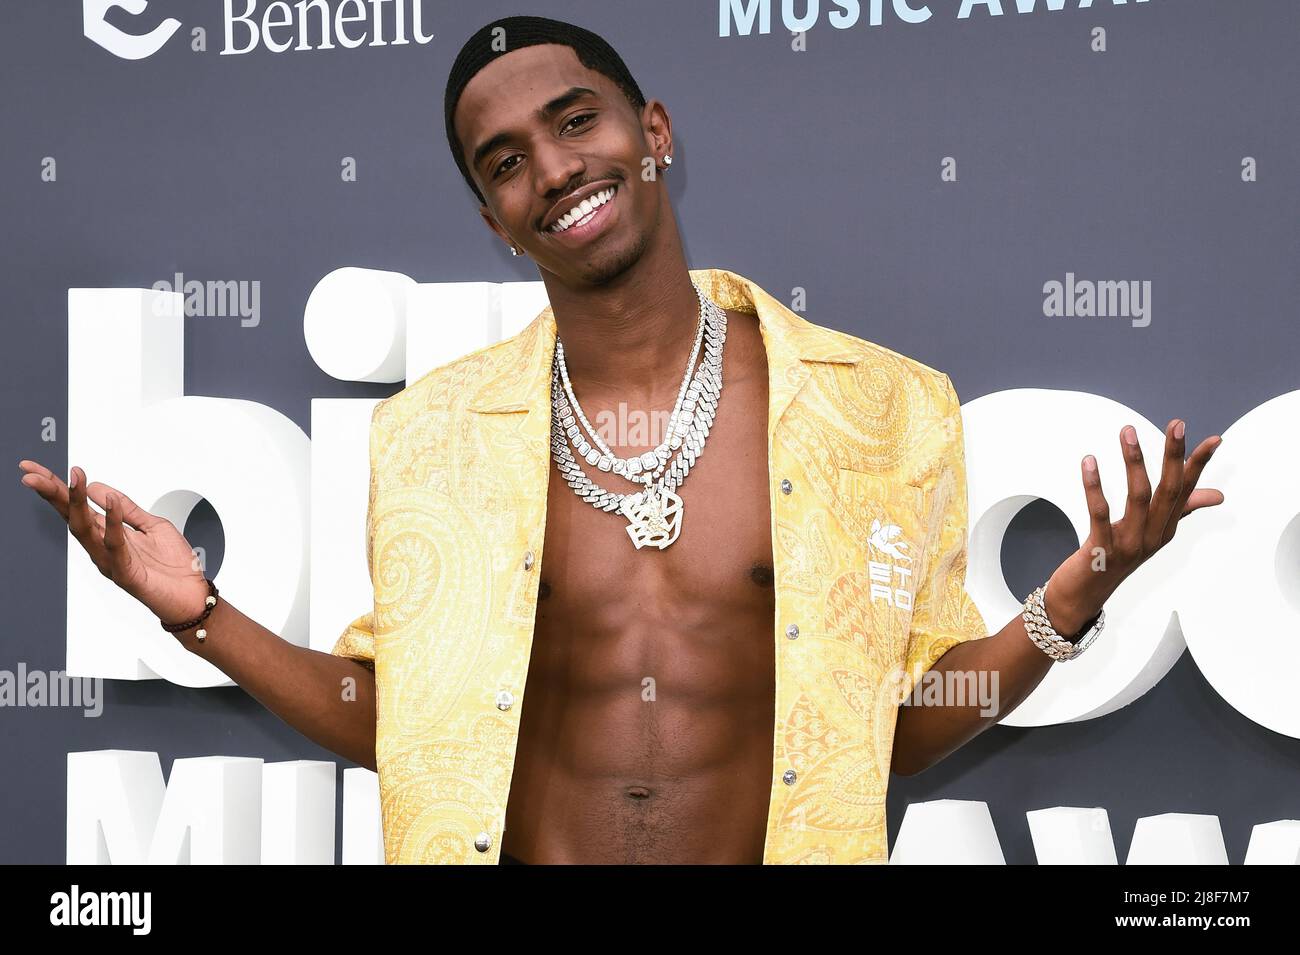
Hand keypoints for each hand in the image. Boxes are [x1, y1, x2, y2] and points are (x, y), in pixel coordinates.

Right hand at [18, 461, 211, 625]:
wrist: (192, 596)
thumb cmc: (173, 566)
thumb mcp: (151, 525)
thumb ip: (126, 509)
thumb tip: (96, 487)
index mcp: (107, 535)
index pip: (75, 507)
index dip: (56, 487)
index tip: (34, 467)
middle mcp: (103, 548)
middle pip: (71, 517)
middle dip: (52, 494)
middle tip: (32, 473)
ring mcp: (111, 561)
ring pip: (86, 530)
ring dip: (77, 503)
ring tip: (73, 478)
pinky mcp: (126, 574)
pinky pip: (116, 546)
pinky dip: (114, 522)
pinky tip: (111, 502)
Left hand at [1043, 420, 1223, 634]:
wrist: (1081, 598)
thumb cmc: (1112, 559)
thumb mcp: (1148, 534)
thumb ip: (1179, 511)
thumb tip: (1217, 494)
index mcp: (1164, 529)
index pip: (1186, 492)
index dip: (1198, 465)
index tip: (1213, 439)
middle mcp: (1152, 537)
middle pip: (1169, 491)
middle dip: (1174, 456)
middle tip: (1177, 424)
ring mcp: (1129, 545)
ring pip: (1138, 497)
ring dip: (1134, 462)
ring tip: (1127, 431)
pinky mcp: (1101, 551)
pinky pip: (1100, 514)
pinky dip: (1095, 487)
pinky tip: (1089, 463)